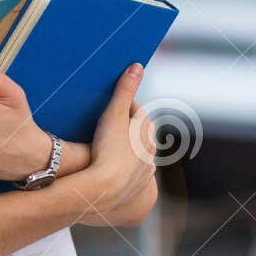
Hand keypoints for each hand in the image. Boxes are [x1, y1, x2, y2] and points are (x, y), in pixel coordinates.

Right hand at [70, 63, 157, 226]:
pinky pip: (132, 176)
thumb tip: (137, 66)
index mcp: (146, 130)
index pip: (136, 112)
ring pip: (137, 156)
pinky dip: (124, 171)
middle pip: (139, 134)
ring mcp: (144, 171)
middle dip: (127, 128)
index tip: (108, 105)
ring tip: (108, 149)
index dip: (122, 106)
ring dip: (127, 150)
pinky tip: (112, 173)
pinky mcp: (137, 189)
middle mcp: (150, 151)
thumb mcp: (113, 114)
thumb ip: (124, 90)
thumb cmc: (108, 149)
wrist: (105, 189)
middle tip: (107, 125)